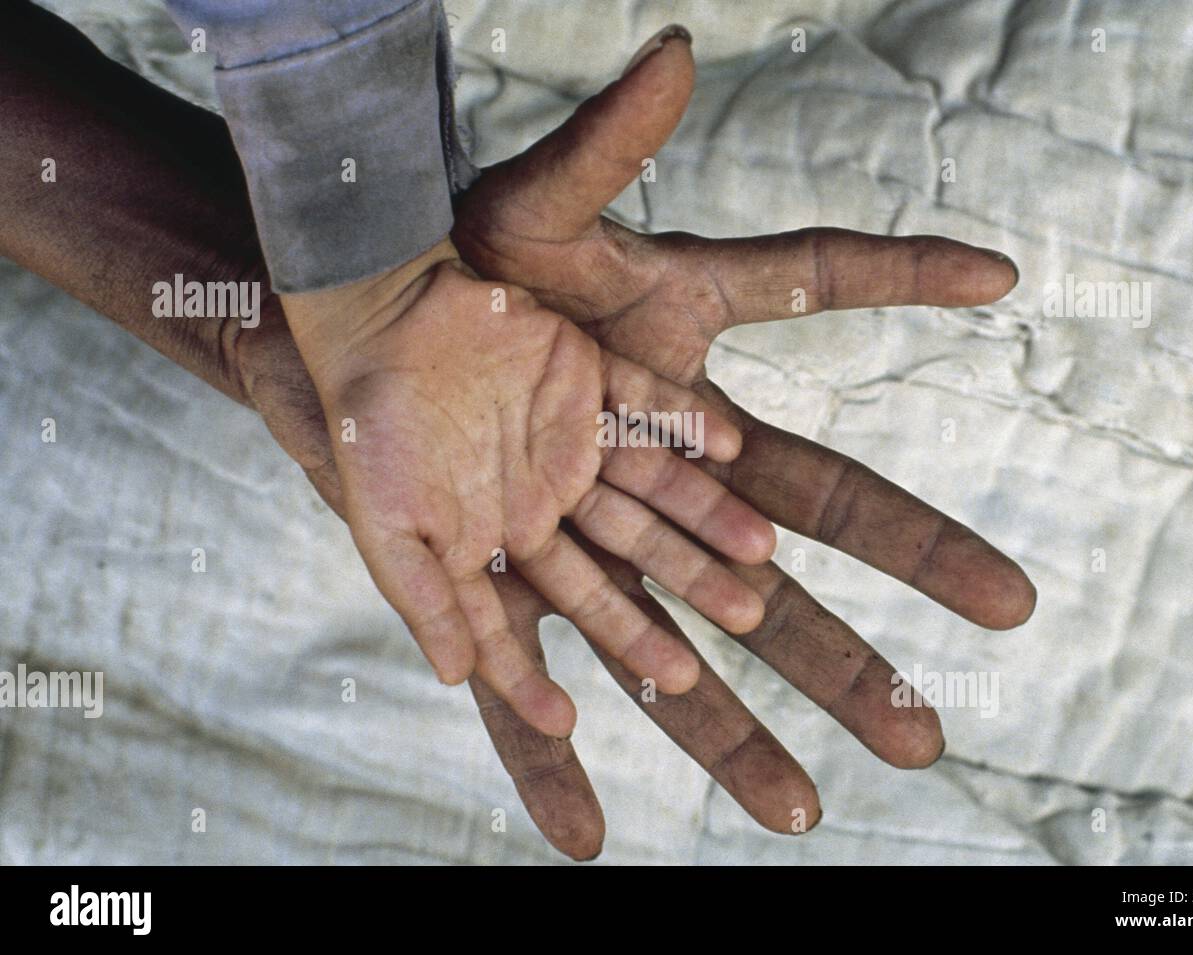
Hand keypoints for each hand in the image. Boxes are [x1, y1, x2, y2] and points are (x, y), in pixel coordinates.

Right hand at [279, 237, 775, 736]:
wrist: (377, 316)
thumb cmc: (370, 429)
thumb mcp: (384, 526)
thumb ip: (425, 599)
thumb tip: (456, 678)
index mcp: (503, 534)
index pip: (541, 608)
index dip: (540, 669)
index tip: (564, 721)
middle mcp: (549, 493)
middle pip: (624, 554)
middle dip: (673, 594)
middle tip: (726, 639)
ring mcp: (575, 436)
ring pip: (656, 486)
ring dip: (707, 516)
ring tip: (761, 554)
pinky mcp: (589, 374)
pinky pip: (649, 400)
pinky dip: (687, 419)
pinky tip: (729, 445)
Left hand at [444, 27, 1036, 851]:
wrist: (373, 318)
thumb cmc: (470, 260)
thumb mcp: (541, 208)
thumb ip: (611, 146)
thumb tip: (685, 50)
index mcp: (686, 410)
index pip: (814, 435)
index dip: (903, 418)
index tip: (1003, 373)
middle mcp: (655, 492)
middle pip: (781, 570)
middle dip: (869, 629)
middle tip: (960, 690)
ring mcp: (580, 545)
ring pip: (673, 653)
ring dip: (735, 735)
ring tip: (806, 813)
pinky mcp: (491, 582)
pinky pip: (526, 680)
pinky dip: (545, 752)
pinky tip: (580, 834)